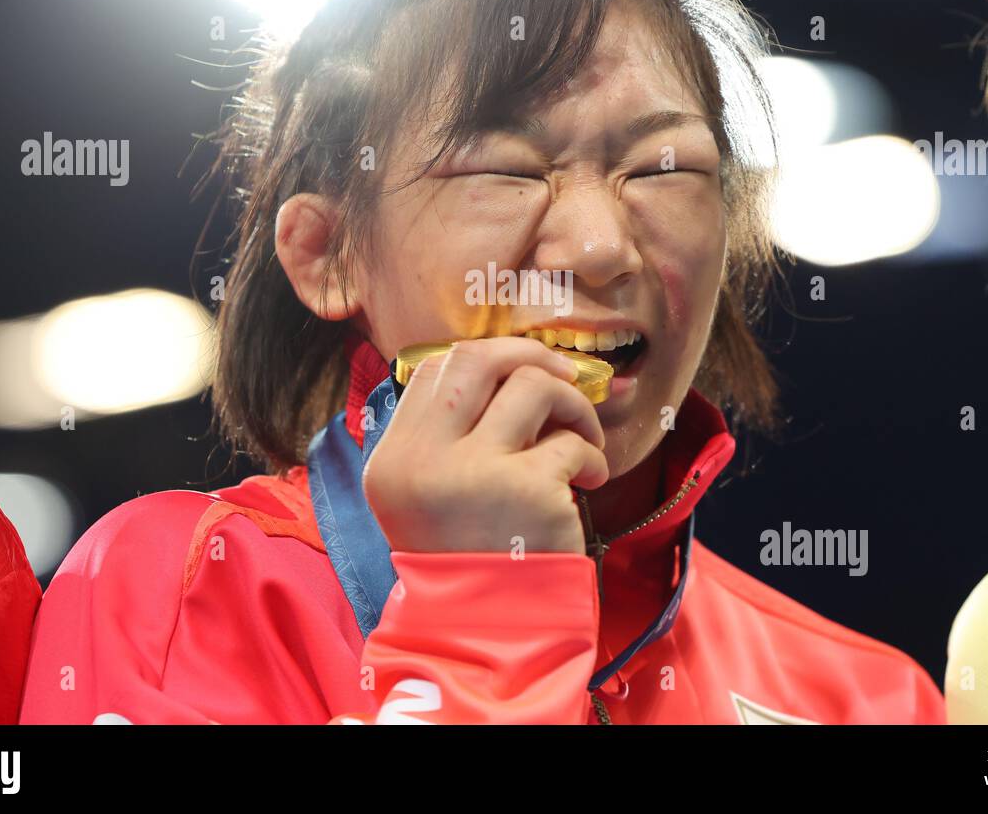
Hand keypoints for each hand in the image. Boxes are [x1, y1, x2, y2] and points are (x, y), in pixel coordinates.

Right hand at [363, 336, 608, 553]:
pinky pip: (573, 443)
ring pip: (533, 385)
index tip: (519, 373)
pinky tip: (588, 482)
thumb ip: (447, 438)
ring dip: (572, 404)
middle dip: (529, 355)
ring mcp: (476, 471)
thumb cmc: (471, 557)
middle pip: (477, 359)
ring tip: (583, 438)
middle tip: (563, 375)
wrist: (492, 632)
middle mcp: (425, 459)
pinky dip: (592, 456)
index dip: (484, 360)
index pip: (433, 370)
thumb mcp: (429, 496)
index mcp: (394, 458)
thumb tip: (505, 371)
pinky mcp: (528, 489)